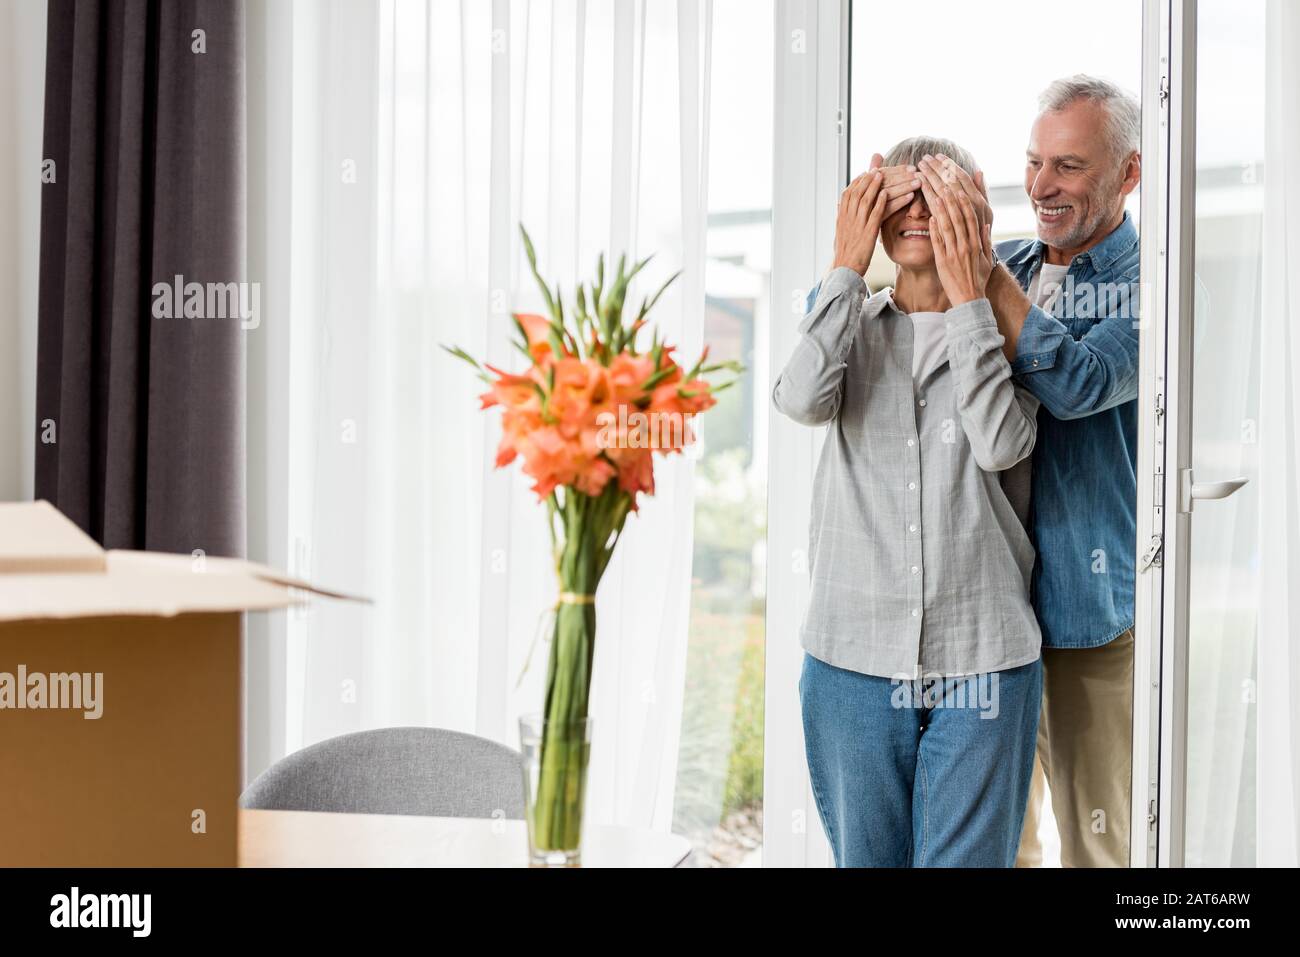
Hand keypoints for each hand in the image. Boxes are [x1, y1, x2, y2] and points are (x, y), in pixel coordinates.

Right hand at [831, 153, 921, 274]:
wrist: (843, 271)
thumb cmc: (846, 252)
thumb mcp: (843, 231)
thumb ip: (845, 215)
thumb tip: (843, 203)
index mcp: (842, 214)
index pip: (852, 188)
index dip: (864, 177)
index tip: (874, 169)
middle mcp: (848, 216)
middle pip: (862, 189)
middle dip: (877, 176)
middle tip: (893, 166)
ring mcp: (857, 223)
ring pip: (871, 197)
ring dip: (886, 184)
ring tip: (902, 176)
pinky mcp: (867, 233)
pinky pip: (877, 213)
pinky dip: (884, 201)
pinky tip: (893, 193)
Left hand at [918, 156, 992, 305]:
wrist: (971, 299)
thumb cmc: (977, 277)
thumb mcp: (985, 255)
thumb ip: (985, 236)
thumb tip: (986, 220)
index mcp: (977, 237)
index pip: (969, 206)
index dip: (959, 187)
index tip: (948, 169)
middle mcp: (968, 241)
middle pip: (957, 208)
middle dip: (944, 185)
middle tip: (931, 166)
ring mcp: (957, 251)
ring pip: (948, 222)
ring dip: (938, 202)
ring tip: (928, 185)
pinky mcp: (945, 262)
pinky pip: (940, 242)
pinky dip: (935, 228)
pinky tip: (928, 215)